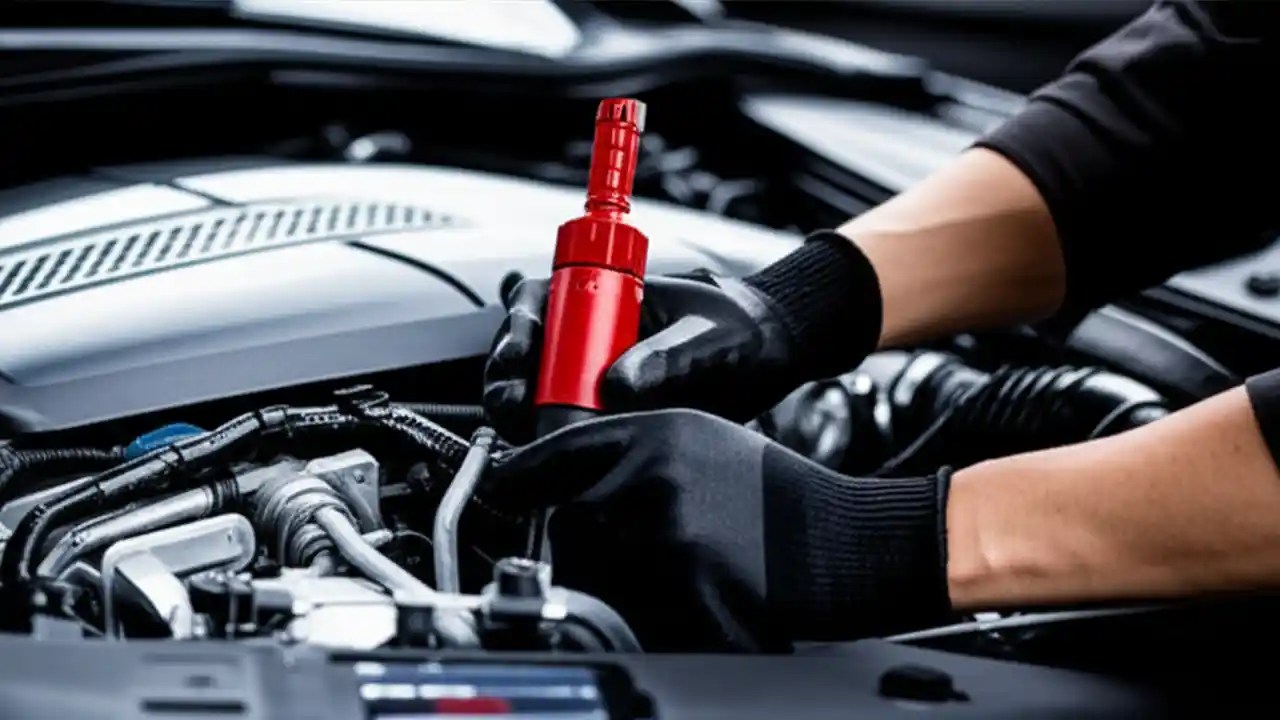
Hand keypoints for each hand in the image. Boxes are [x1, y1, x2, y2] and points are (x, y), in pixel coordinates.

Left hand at [483, 410, 951, 651]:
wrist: (844, 540)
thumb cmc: (776, 496)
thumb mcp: (698, 442)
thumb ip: (626, 454)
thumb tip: (559, 484)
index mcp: (653, 434)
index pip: (550, 456)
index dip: (518, 480)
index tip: (502, 493)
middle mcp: (650, 477)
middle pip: (565, 526)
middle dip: (586, 544)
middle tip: (636, 550)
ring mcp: (665, 537)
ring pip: (590, 575)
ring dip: (612, 583)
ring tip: (674, 573)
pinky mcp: (684, 592)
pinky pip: (626, 612)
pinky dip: (643, 615)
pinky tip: (686, 598)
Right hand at [484, 273, 800, 441]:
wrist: (770, 358)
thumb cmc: (739, 325)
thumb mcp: (709, 333)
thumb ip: (668, 355)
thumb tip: (619, 387)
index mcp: (599, 297)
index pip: (537, 303)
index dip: (517, 329)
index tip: (519, 357)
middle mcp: (584, 340)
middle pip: (523, 360)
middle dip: (508, 385)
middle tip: (515, 407)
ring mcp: (590, 383)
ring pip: (534, 403)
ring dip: (525, 422)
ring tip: (536, 439)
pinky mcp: (605, 422)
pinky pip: (567, 437)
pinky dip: (557, 450)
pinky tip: (562, 462)